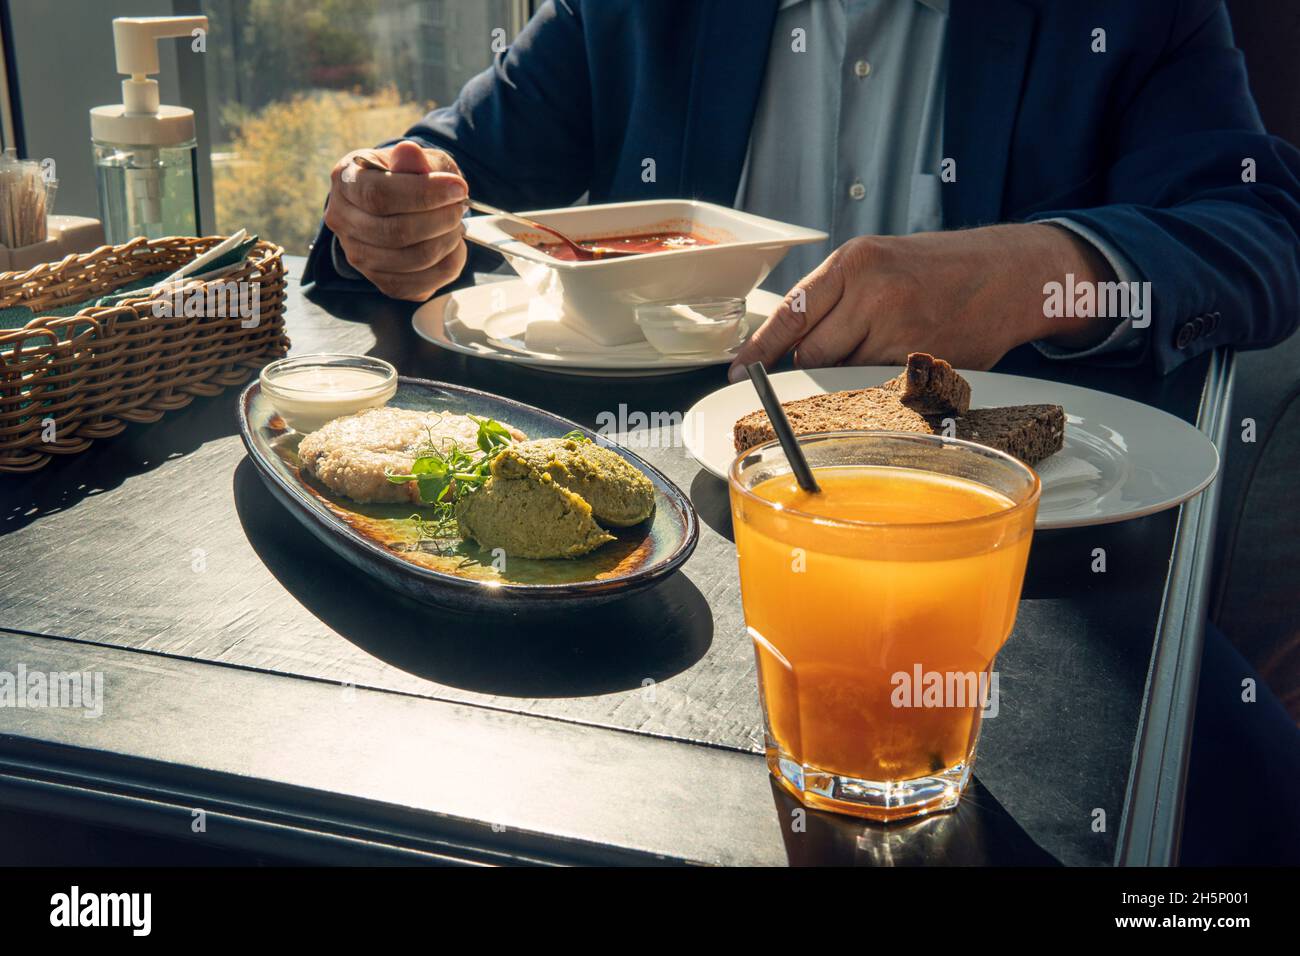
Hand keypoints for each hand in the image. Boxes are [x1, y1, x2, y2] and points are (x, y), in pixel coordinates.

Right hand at [324, 141, 468, 300]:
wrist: (399, 204)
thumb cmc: (408, 177)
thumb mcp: (415, 159)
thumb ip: (414, 159)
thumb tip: (409, 152)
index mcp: (346, 181)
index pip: (379, 195)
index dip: (425, 194)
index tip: (458, 188)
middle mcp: (343, 222)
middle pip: (395, 232)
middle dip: (440, 220)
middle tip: (459, 208)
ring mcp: (359, 257)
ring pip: (412, 259)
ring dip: (447, 242)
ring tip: (456, 225)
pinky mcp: (382, 282)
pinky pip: (421, 284)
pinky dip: (448, 265)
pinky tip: (452, 246)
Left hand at [728, 223, 1117, 380]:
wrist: (1012, 271)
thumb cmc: (940, 268)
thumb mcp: (880, 261)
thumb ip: (835, 298)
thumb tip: (788, 345)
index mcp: (855, 262)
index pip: (791, 314)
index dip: (760, 350)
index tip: (738, 371)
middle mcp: (873, 293)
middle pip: (812, 353)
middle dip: (812, 366)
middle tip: (831, 361)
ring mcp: (900, 329)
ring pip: (844, 374)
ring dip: (850, 374)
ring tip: (881, 351)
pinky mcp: (924, 360)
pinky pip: (880, 387)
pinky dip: (880, 386)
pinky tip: (900, 364)